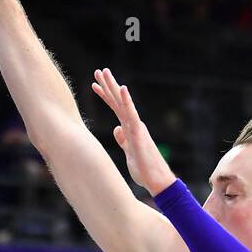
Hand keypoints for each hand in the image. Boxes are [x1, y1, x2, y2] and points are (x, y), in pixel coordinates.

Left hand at [91, 68, 175, 195]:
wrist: (157, 181)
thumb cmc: (144, 169)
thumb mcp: (129, 153)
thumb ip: (124, 140)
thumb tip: (117, 129)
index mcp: (130, 128)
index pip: (115, 109)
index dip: (105, 97)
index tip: (94, 85)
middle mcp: (133, 124)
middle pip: (118, 101)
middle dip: (108, 86)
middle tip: (98, 70)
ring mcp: (136, 127)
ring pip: (123, 103)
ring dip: (114, 87)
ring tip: (104, 72)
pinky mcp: (139, 134)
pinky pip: (132, 115)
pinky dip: (127, 101)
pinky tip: (123, 89)